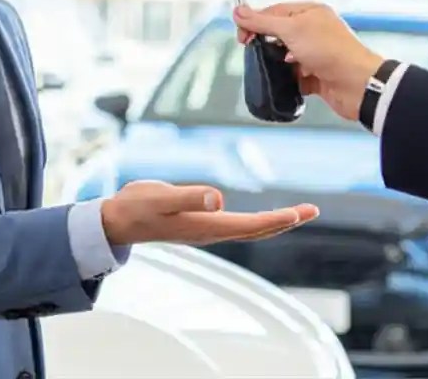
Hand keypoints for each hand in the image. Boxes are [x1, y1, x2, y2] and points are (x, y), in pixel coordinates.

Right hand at [100, 180, 318, 245]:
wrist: (116, 220)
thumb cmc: (137, 207)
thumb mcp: (161, 196)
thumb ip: (189, 196)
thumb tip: (218, 198)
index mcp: (207, 225)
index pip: (253, 225)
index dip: (280, 219)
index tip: (303, 212)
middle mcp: (211, 231)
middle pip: (258, 230)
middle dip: (285, 221)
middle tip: (311, 211)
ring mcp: (206, 229)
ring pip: (249, 229)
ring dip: (274, 222)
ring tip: (296, 213)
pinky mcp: (199, 224)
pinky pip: (238, 225)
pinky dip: (256, 220)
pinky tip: (261, 215)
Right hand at [233, 2, 383, 120]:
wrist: (357, 85)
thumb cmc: (329, 51)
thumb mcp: (291, 30)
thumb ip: (263, 22)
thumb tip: (238, 11)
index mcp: (310, 13)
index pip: (274, 11)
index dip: (255, 21)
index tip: (242, 36)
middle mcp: (314, 31)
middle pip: (279, 34)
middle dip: (265, 43)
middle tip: (252, 51)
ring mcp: (316, 54)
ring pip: (285, 56)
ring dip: (277, 62)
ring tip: (274, 67)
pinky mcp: (317, 76)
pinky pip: (295, 76)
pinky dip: (289, 79)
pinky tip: (289, 81)